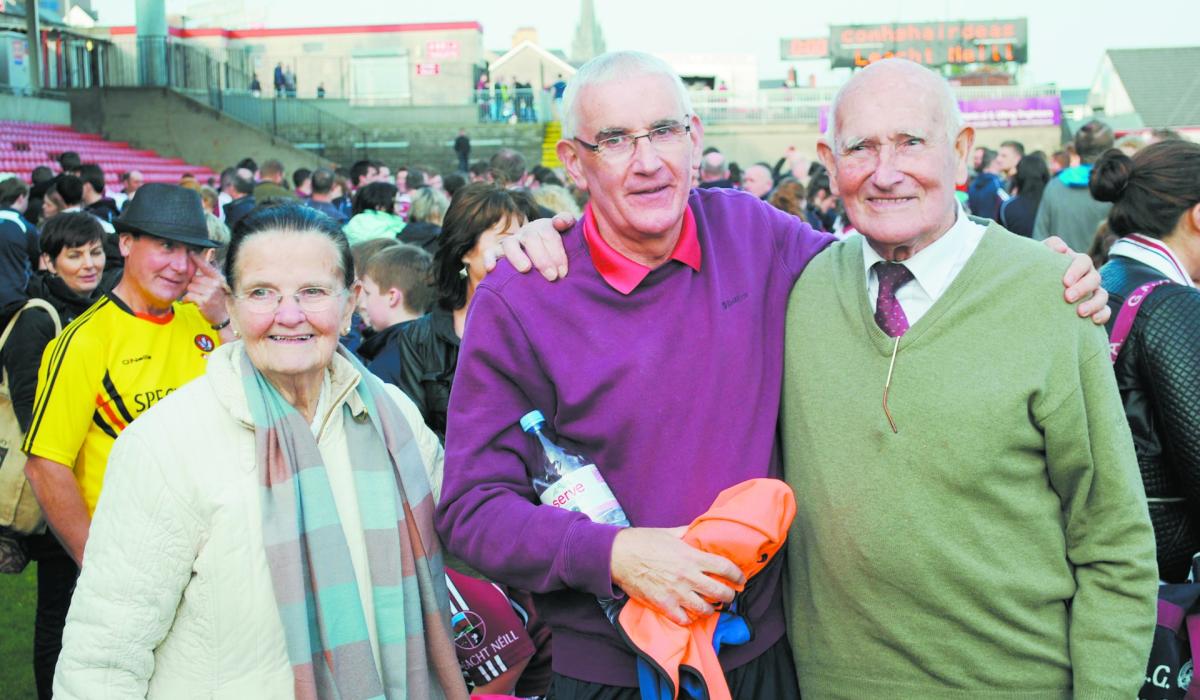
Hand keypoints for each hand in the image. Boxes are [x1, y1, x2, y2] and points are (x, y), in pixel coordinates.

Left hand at [183, 252, 228, 325]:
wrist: (222, 317)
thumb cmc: (218, 301)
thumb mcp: (217, 286)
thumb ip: (210, 275)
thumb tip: (206, 259)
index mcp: (218, 278)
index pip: (206, 266)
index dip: (197, 259)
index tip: (190, 252)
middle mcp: (215, 284)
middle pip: (194, 279)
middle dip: (193, 286)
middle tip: (199, 293)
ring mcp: (210, 292)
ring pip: (190, 287)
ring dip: (190, 293)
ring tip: (197, 298)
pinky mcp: (204, 301)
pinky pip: (188, 295)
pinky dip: (187, 300)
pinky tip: (191, 302)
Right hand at [484, 213, 574, 280]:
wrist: (539, 253)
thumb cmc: (555, 249)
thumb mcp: (565, 234)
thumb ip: (566, 222)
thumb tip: (560, 222)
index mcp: (543, 227)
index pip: (549, 234)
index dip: (557, 253)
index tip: (563, 273)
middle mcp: (526, 233)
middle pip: (531, 239)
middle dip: (542, 258)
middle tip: (552, 276)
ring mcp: (510, 242)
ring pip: (510, 244)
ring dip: (517, 256)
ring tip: (526, 269)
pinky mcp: (497, 252)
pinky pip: (490, 253)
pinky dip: (489, 259)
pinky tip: (492, 268)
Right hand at [611, 526, 744, 625]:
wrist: (619, 556)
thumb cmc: (643, 541)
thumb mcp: (670, 533)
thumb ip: (688, 533)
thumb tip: (699, 530)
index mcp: (692, 557)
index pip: (725, 568)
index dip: (737, 575)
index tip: (741, 579)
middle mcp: (688, 576)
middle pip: (720, 592)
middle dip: (729, 596)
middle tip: (729, 595)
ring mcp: (676, 593)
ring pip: (705, 609)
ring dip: (711, 608)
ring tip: (710, 606)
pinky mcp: (663, 605)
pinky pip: (684, 619)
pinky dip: (689, 618)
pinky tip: (689, 613)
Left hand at [1042, 237, 1110, 324]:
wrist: (1033, 292)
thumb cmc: (1038, 271)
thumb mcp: (1039, 257)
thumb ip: (1049, 247)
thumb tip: (1062, 248)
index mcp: (1076, 263)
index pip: (1083, 261)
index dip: (1077, 270)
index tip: (1065, 282)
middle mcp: (1087, 276)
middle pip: (1094, 279)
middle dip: (1083, 288)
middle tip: (1068, 297)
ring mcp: (1093, 293)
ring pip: (1102, 295)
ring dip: (1094, 304)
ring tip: (1080, 312)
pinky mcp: (1095, 309)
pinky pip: (1106, 311)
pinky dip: (1102, 314)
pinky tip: (1093, 320)